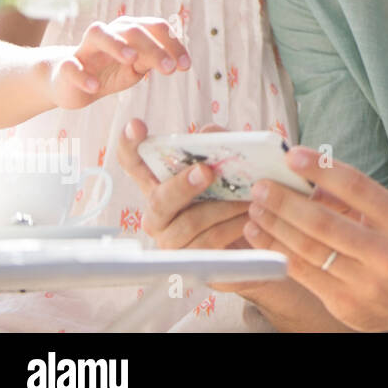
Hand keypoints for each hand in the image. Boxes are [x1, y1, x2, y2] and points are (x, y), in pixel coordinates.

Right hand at [51, 16, 190, 110]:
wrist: (70, 82)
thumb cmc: (110, 71)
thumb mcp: (137, 67)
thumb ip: (154, 60)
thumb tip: (177, 61)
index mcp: (129, 31)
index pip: (156, 27)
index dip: (173, 44)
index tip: (185, 66)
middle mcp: (108, 34)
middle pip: (133, 30)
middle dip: (154, 48)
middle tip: (169, 68)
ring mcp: (85, 48)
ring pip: (98, 34)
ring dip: (116, 44)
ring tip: (132, 60)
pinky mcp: (66, 66)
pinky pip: (71, 65)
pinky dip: (83, 75)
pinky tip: (95, 87)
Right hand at [115, 118, 255, 290]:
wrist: (257, 237)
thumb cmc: (235, 195)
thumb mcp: (229, 166)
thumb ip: (217, 144)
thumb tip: (209, 132)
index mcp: (160, 184)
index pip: (134, 162)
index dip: (130, 145)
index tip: (136, 124)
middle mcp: (158, 214)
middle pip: (160, 199)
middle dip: (183, 185)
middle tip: (206, 171)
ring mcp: (169, 241)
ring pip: (189, 223)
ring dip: (222, 208)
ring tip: (249, 198)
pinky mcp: (189, 263)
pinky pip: (209, 243)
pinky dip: (233, 227)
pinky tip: (250, 218)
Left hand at [242, 146, 387, 331]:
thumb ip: (352, 197)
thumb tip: (304, 175)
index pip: (356, 187)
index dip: (321, 169)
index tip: (292, 156)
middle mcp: (386, 253)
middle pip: (323, 222)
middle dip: (285, 202)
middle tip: (261, 186)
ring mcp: (365, 282)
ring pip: (307, 249)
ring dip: (275, 225)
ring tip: (256, 208)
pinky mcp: (344, 304)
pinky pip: (302, 273)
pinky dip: (276, 250)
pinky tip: (260, 235)